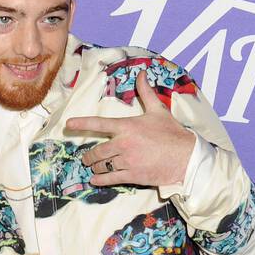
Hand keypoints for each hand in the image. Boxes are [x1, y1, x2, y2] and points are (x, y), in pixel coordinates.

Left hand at [65, 68, 195, 188]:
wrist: (185, 157)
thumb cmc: (172, 133)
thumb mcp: (159, 110)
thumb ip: (146, 93)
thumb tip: (141, 73)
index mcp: (127, 126)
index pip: (99, 124)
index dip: (82, 123)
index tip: (69, 124)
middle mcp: (123, 144)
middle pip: (96, 151)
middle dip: (89, 156)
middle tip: (85, 158)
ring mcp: (126, 161)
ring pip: (101, 166)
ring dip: (95, 167)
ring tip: (93, 168)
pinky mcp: (131, 175)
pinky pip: (110, 179)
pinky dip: (100, 180)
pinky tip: (94, 180)